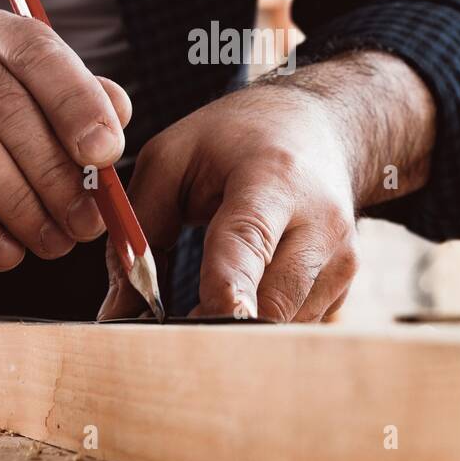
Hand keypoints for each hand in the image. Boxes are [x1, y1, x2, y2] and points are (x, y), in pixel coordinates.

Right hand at [0, 4, 130, 269]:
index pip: (37, 51)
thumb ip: (83, 109)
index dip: (76, 102)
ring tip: (50, 242)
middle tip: (85, 223)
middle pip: (3, 106)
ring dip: (15, 204)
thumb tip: (116, 127)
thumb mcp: (37, 107)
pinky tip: (4, 253)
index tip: (106, 153)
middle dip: (53, 173)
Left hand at [99, 82, 360, 321]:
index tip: (192, 326)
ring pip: (278, 327)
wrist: (320, 128)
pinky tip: (247, 286)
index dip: (224, 290)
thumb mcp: (172, 159)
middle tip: (166, 332)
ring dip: (234, 327)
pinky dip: (259, 321)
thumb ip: (138, 231)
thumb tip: (115, 314)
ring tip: (208, 294)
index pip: (248, 243)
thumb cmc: (237, 140)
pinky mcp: (345, 286)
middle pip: (270, 304)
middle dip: (214, 327)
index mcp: (273, 179)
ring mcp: (341, 258)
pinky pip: (292, 326)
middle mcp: (320, 222)